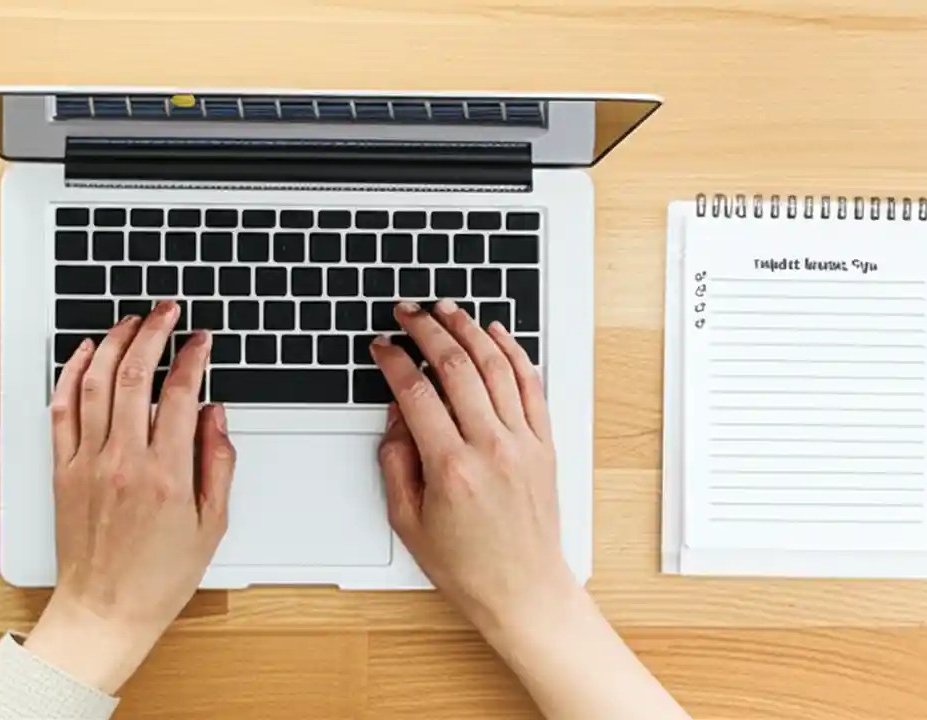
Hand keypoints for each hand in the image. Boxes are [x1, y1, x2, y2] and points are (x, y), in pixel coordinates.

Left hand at [25, 302, 235, 693]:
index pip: (182, 394)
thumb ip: (218, 463)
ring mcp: (87, 463)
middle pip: (135, 376)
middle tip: (167, 312)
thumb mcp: (212, 525)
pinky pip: (61, 409)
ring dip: (113, 342)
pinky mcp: (61, 470)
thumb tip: (215, 415)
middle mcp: (123, 461)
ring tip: (131, 321)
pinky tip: (84, 353)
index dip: (194, 357)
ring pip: (95, 383)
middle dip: (154, 332)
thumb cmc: (158, 577)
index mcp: (166, 475)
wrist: (104, 610)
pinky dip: (70, 374)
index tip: (201, 340)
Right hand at [372, 299, 576, 642]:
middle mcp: (490, 448)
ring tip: (448, 310)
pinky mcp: (543, 444)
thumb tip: (397, 415)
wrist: (522, 589)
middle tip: (408, 312)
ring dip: (468, 331)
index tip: (382, 346)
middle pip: (456, 367)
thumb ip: (396, 462)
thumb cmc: (467, 564)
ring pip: (495, 366)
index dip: (394, 360)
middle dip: (427, 330)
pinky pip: (531, 385)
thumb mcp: (407, 521)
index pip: (416, 392)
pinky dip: (514, 353)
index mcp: (451, 468)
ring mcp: (522, 443)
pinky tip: (497, 334)